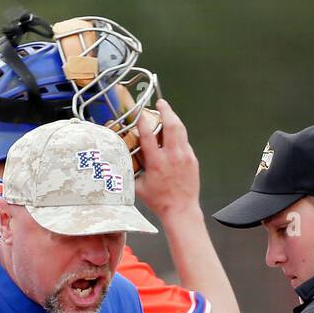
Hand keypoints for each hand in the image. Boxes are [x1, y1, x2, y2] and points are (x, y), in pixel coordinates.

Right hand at [135, 99, 200, 218]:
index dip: (142, 120)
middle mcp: (172, 156)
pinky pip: (185, 142)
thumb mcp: (139, 187)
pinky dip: (179, 136)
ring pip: (181, 130)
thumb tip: (120, 163)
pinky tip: (174, 136)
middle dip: (166, 110)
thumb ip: (131, 172)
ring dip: (174, 118)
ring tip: (168, 113)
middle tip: (161, 102)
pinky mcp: (192, 160)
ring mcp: (185, 157)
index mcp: (156, 162)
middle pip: (171, 125)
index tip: (139, 112)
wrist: (181, 210)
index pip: (148, 135)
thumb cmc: (159, 201)